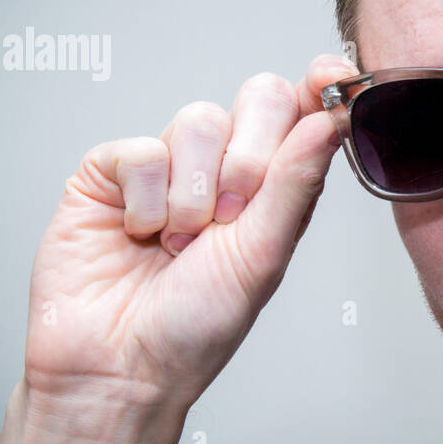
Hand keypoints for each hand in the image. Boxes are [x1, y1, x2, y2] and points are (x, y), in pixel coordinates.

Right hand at [22, 57, 353, 427]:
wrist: (118, 367)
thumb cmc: (195, 327)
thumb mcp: (262, 256)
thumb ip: (295, 183)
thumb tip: (330, 118)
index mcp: (273, 188)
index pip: (304, 114)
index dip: (321, 87)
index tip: (332, 76)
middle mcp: (224, 169)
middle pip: (257, 98)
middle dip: (251, 154)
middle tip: (233, 214)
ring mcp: (167, 166)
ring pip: (198, 119)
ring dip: (195, 193)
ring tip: (179, 244)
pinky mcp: (110, 172)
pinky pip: (140, 148)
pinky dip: (145, 200)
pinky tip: (137, 236)